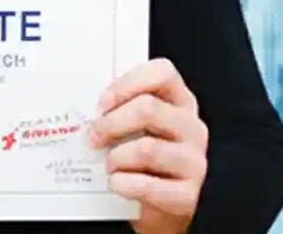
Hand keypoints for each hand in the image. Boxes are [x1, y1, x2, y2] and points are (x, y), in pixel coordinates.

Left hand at [89, 59, 207, 233]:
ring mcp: (193, 161)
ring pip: (146, 148)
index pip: (162, 73)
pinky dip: (123, 184)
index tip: (103, 102)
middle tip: (93, 137)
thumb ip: (123, 111)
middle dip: (111, 123)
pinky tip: (117, 183)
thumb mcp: (140, 129)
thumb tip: (88, 108)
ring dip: (116, 157)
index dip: (128, 83)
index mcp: (181, 102)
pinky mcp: (187, 195)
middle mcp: (192, 128)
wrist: (162, 209)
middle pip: (149, 109)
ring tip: (108, 165)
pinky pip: (147, 185)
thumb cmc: (145, 162)